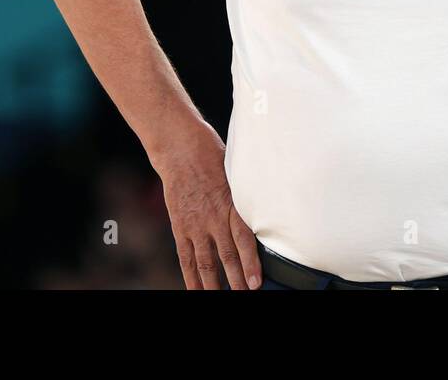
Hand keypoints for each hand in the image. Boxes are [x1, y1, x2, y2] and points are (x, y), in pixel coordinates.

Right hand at [151, 122, 262, 289]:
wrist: (180, 148)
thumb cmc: (212, 156)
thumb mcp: (238, 172)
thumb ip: (248, 196)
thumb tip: (268, 206)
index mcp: (231, 204)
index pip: (243, 239)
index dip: (251, 263)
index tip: (256, 282)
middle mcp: (213, 218)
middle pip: (227, 257)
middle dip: (237, 281)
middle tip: (245, 296)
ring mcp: (195, 225)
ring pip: (206, 263)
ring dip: (215, 286)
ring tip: (222, 299)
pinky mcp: (180, 227)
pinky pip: (186, 258)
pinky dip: (191, 277)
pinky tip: (197, 291)